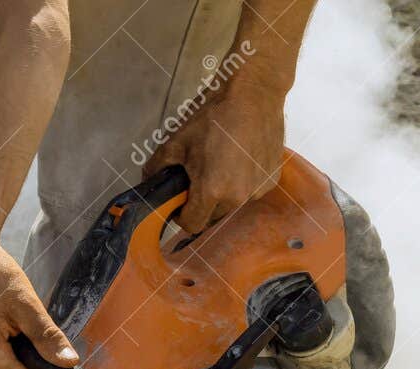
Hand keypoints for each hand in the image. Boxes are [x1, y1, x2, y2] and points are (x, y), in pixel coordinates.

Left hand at [144, 80, 286, 234]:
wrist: (254, 93)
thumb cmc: (215, 115)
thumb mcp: (177, 141)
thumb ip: (157, 168)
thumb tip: (149, 182)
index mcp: (212, 190)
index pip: (192, 224)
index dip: (181, 216)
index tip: (180, 203)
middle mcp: (238, 197)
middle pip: (212, 217)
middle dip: (202, 204)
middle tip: (199, 178)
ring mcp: (257, 189)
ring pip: (232, 205)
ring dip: (223, 194)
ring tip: (221, 165)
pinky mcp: (271, 180)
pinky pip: (251, 191)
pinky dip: (243, 183)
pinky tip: (240, 159)